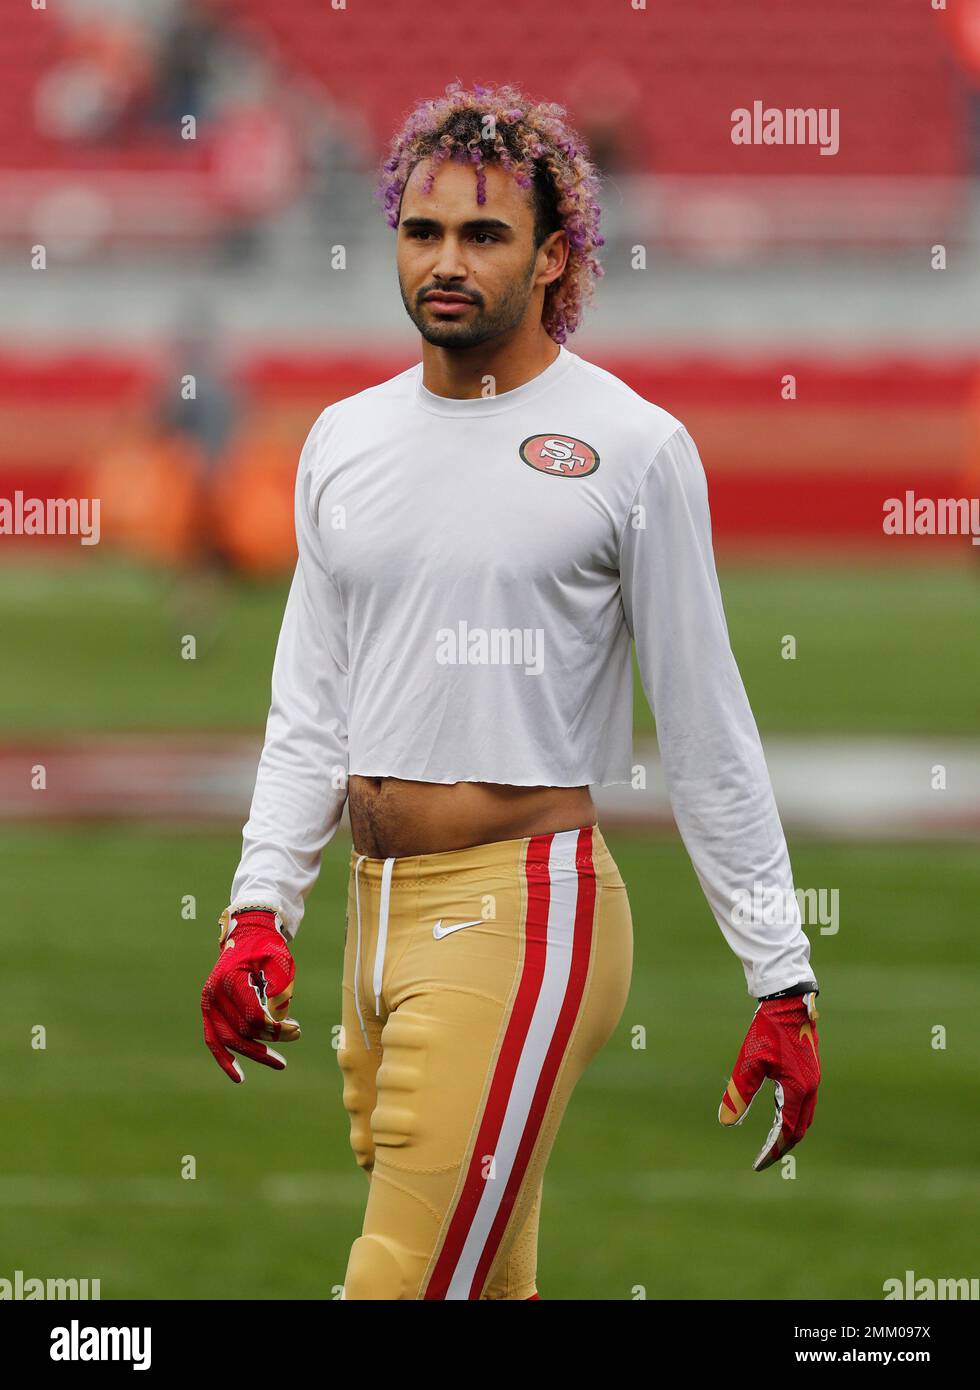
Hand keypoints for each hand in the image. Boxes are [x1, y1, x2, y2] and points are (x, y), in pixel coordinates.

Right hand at [201, 908, 300, 1082]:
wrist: (247, 934)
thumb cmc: (267, 949)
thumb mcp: (280, 963)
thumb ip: (280, 991)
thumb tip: (278, 1022)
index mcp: (231, 980)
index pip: (254, 1017)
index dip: (276, 1030)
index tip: (296, 1029)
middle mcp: (214, 993)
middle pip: (242, 1030)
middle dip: (269, 1041)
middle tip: (294, 1039)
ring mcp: (208, 1003)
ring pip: (228, 1039)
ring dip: (252, 1054)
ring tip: (278, 1063)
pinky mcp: (209, 1009)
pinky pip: (213, 1038)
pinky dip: (224, 1058)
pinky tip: (238, 1076)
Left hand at [718, 990, 819, 1169]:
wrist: (788, 1001)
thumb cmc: (767, 1030)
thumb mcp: (749, 1063)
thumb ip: (739, 1095)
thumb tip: (726, 1123)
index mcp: (798, 1090)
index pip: (787, 1132)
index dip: (772, 1151)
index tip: (757, 1165)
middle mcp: (810, 1088)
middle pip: (800, 1129)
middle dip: (782, 1146)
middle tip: (764, 1158)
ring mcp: (813, 1079)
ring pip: (805, 1117)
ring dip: (789, 1131)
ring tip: (771, 1142)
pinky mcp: (810, 1070)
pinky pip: (805, 1103)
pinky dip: (793, 1115)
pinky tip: (779, 1112)